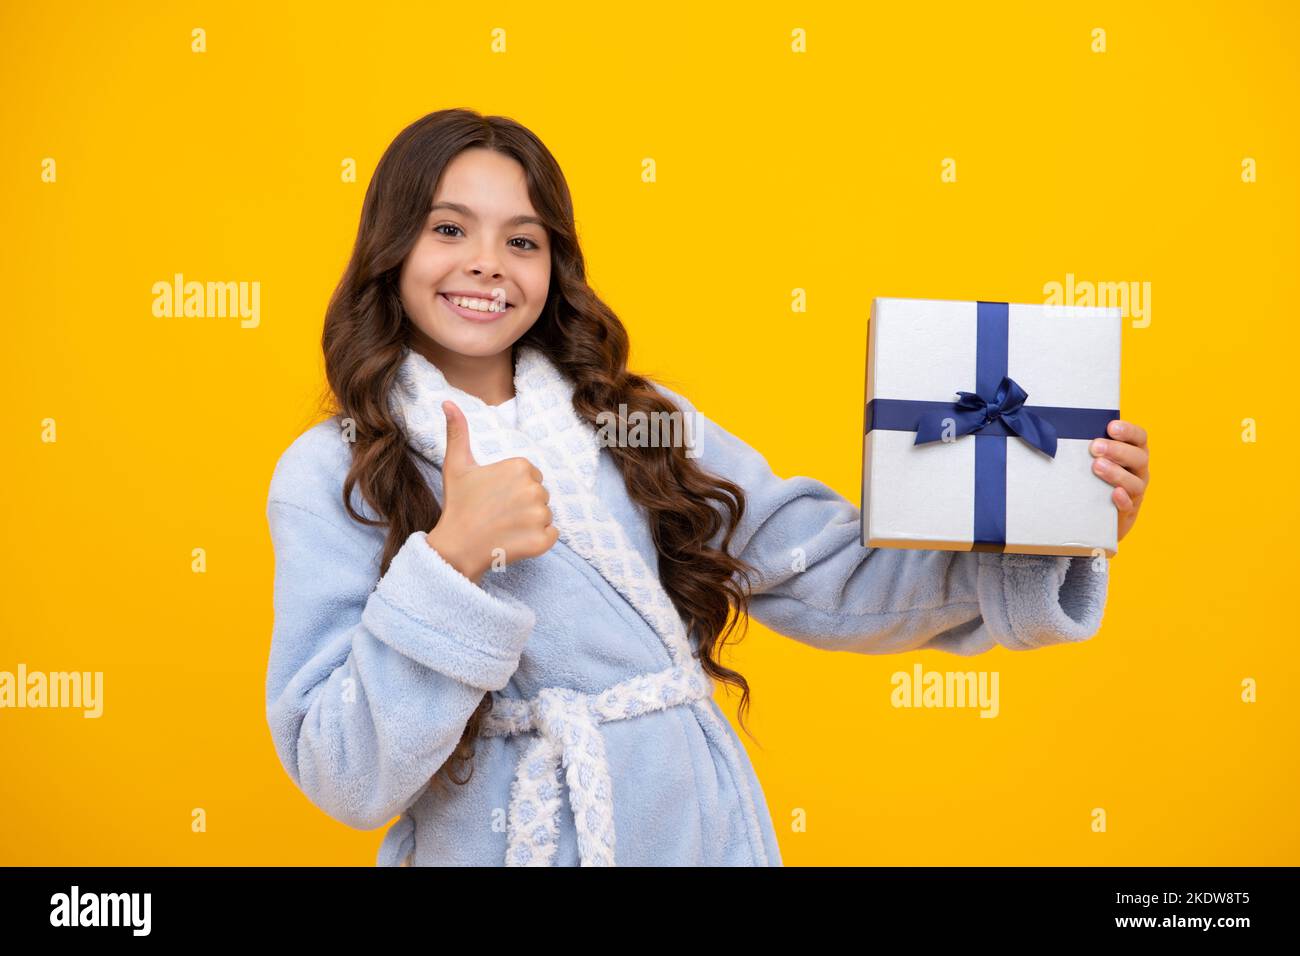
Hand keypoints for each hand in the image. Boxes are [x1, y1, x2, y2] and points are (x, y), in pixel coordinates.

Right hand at [424, 399, 558, 584]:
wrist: (456, 547)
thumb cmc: (458, 505)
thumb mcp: (457, 464)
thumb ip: (457, 431)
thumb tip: (447, 401)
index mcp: (520, 467)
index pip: (530, 476)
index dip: (512, 488)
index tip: (494, 497)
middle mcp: (535, 488)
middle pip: (539, 495)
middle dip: (523, 505)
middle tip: (497, 514)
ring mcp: (540, 516)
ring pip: (545, 515)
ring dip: (529, 523)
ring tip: (504, 528)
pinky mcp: (543, 541)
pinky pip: (551, 536)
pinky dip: (537, 540)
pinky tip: (515, 541)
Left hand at [1089, 419, 1149, 543]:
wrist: (1096, 515)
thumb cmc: (1093, 478)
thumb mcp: (1096, 459)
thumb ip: (1089, 445)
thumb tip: (1057, 428)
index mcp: (1134, 454)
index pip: (1139, 438)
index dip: (1129, 431)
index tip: (1111, 427)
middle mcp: (1139, 471)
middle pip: (1138, 458)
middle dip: (1117, 450)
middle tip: (1095, 447)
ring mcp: (1135, 493)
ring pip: (1135, 483)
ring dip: (1116, 473)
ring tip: (1097, 466)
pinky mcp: (1127, 512)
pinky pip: (1129, 506)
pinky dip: (1122, 499)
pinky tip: (1114, 493)